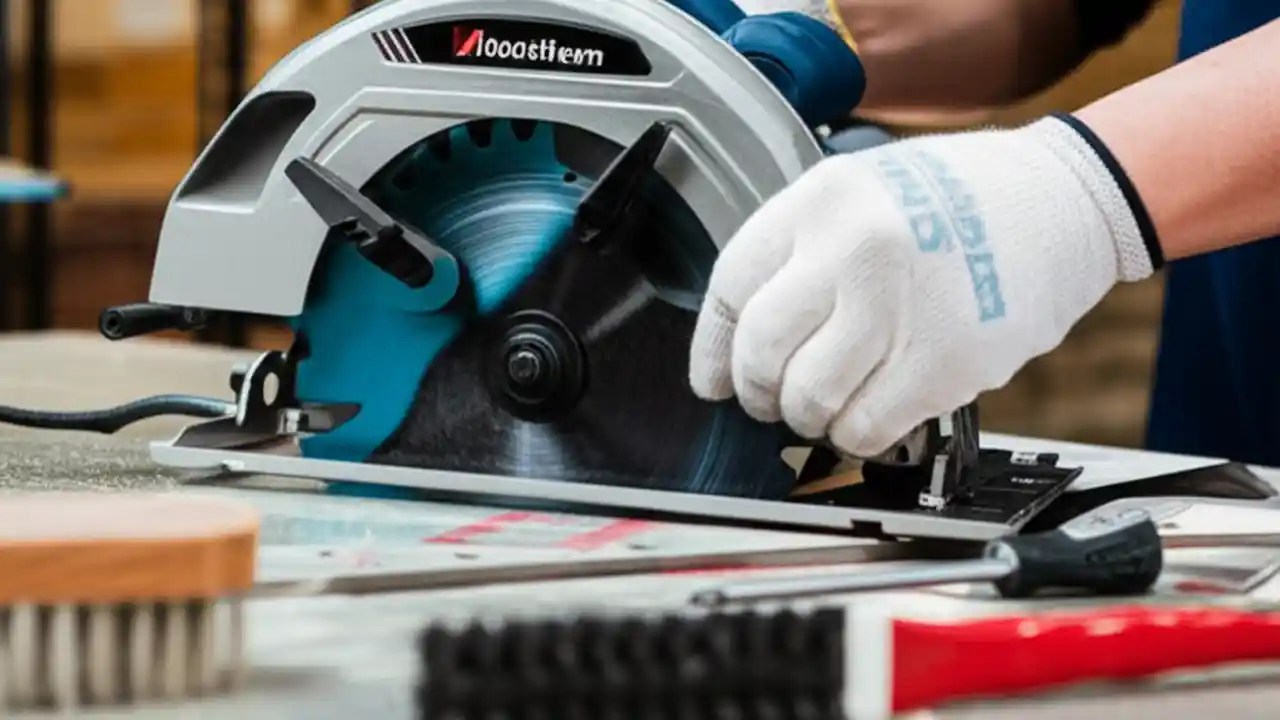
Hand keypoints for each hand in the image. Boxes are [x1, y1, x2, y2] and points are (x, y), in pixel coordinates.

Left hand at [689, 116, 1156, 456]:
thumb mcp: (862, 192)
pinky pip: (865, 428)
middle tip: (770, 399)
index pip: (732, 287)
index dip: (713, 348)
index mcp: (821, 200)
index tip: (714, 380)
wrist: (1062, 201)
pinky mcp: (945, 362)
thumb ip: (801, 253)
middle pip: (762, 352)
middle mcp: (853, 249)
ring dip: (807, 418)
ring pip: (808, 400)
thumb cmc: (957, 200)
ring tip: (825, 406)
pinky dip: (855, 436)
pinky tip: (868, 415)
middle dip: (757, 392)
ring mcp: (900, 307)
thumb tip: (741, 340)